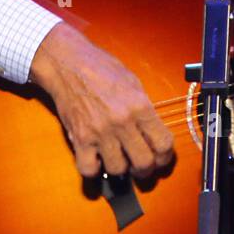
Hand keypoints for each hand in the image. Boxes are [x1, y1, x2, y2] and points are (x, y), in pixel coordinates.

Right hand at [28, 22, 175, 178]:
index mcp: (140, 106)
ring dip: (120, 168)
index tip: (160, 158)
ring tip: (118, 158)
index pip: (163, 144)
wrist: (68, 64)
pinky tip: (97, 159)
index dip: (165, 156)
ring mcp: (100, 132)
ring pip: (118, 169)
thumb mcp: (134, 84)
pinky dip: (93, 169)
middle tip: (141, 164)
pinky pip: (88, 169)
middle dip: (145, 168)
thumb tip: (154, 135)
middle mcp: (122, 121)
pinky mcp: (79, 138)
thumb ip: (145, 111)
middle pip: (144, 162)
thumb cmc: (101, 70)